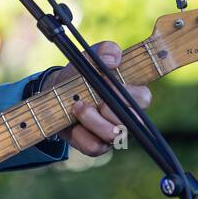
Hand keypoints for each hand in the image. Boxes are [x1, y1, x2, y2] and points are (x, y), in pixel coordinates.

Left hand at [46, 41, 151, 156]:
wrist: (54, 94)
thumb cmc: (79, 75)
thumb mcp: (89, 58)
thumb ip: (104, 51)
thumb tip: (113, 59)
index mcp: (130, 94)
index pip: (143, 98)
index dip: (129, 93)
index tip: (109, 83)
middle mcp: (125, 116)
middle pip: (131, 120)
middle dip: (111, 108)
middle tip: (93, 98)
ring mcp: (112, 133)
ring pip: (113, 135)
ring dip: (93, 120)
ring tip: (78, 107)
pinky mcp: (97, 146)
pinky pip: (95, 147)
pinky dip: (81, 135)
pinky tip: (73, 125)